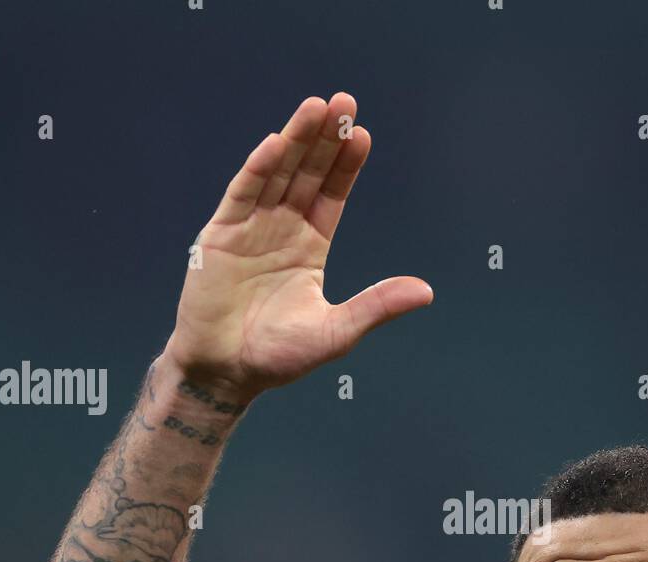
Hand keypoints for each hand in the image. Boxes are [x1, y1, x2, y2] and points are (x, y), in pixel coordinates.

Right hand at [164, 93, 432, 398]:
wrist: (227, 372)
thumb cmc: (279, 356)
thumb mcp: (338, 330)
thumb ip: (376, 305)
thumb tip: (426, 292)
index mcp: (309, 246)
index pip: (332, 196)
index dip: (346, 166)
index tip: (364, 136)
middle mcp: (280, 229)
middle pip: (306, 174)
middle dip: (325, 139)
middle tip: (345, 102)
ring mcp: (249, 229)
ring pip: (276, 174)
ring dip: (295, 140)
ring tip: (316, 107)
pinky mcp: (220, 236)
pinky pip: (241, 195)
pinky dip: (257, 169)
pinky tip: (276, 145)